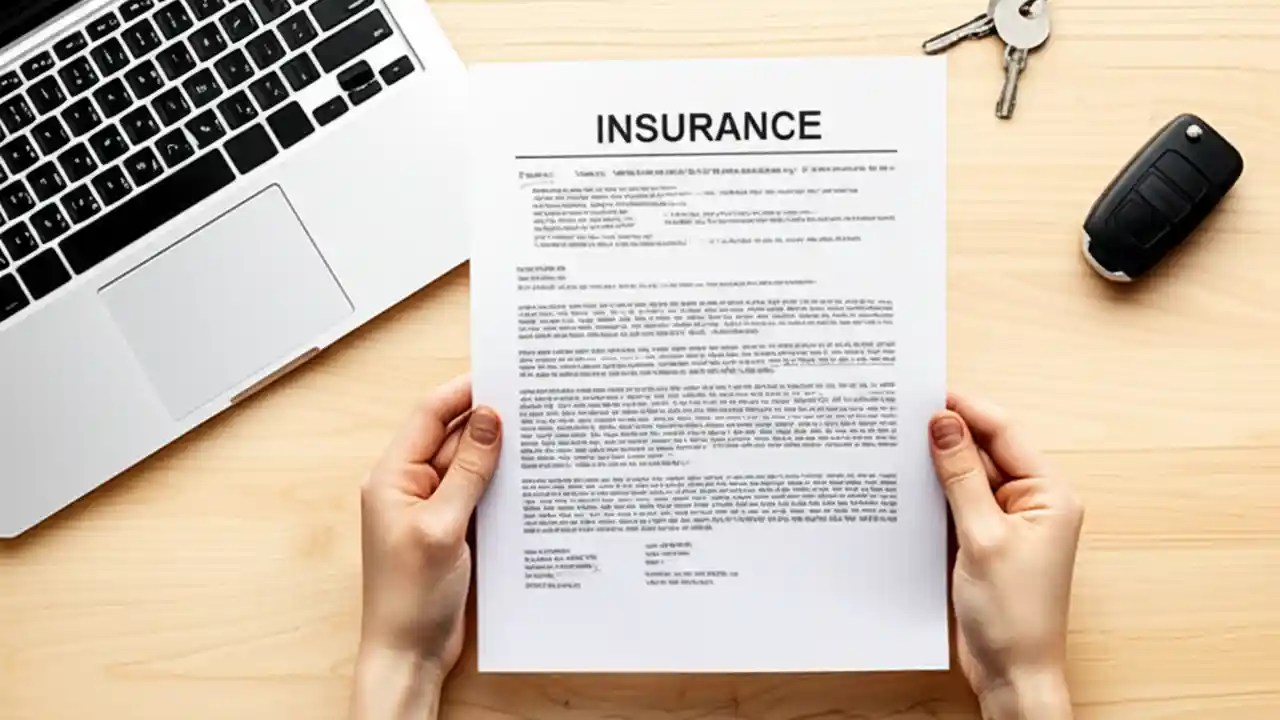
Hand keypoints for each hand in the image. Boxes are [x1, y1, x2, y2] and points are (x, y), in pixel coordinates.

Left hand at [351, 375, 502, 719]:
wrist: (409, 654)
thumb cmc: (410, 598)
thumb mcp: (441, 527)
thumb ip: (468, 470)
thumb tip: (488, 418)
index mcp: (393, 477)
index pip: (429, 416)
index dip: (463, 392)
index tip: (500, 374)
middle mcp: (410, 487)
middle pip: (453, 438)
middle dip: (489, 422)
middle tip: (532, 404)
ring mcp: (432, 509)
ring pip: (471, 467)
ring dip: (498, 456)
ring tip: (538, 438)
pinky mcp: (452, 530)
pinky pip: (478, 495)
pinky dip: (500, 487)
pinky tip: (529, 481)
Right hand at [928, 394, 1082, 719]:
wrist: (1012, 675)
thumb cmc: (1013, 616)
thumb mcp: (982, 537)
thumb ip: (961, 476)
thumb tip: (943, 423)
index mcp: (1049, 494)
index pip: (1004, 433)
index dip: (965, 408)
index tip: (926, 391)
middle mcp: (1032, 502)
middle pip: (984, 450)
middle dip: (945, 433)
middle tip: (899, 413)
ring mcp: (1006, 522)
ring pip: (966, 476)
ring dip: (936, 464)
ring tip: (894, 444)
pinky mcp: (983, 541)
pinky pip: (956, 503)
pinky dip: (933, 493)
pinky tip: (904, 485)